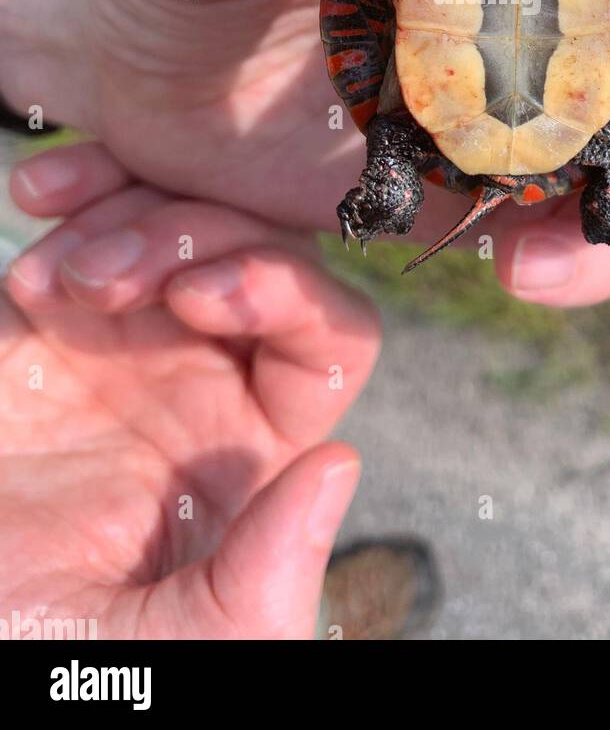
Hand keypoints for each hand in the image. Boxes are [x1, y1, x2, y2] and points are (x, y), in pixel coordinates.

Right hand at [1, 176, 379, 638]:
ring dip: (126, 217)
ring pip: (183, 215)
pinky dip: (75, 197)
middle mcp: (212, 373)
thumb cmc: (36, 640)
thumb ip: (259, 585)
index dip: (288, 294)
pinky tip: (34, 209)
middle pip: (261, 250)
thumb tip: (340, 465)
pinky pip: (95, 214)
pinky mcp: (56, 304)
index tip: (200, 295)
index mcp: (258, 444)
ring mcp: (135, 328)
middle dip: (192, 239)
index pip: (332, 338)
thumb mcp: (156, 647)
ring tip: (51, 279)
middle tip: (104, 279)